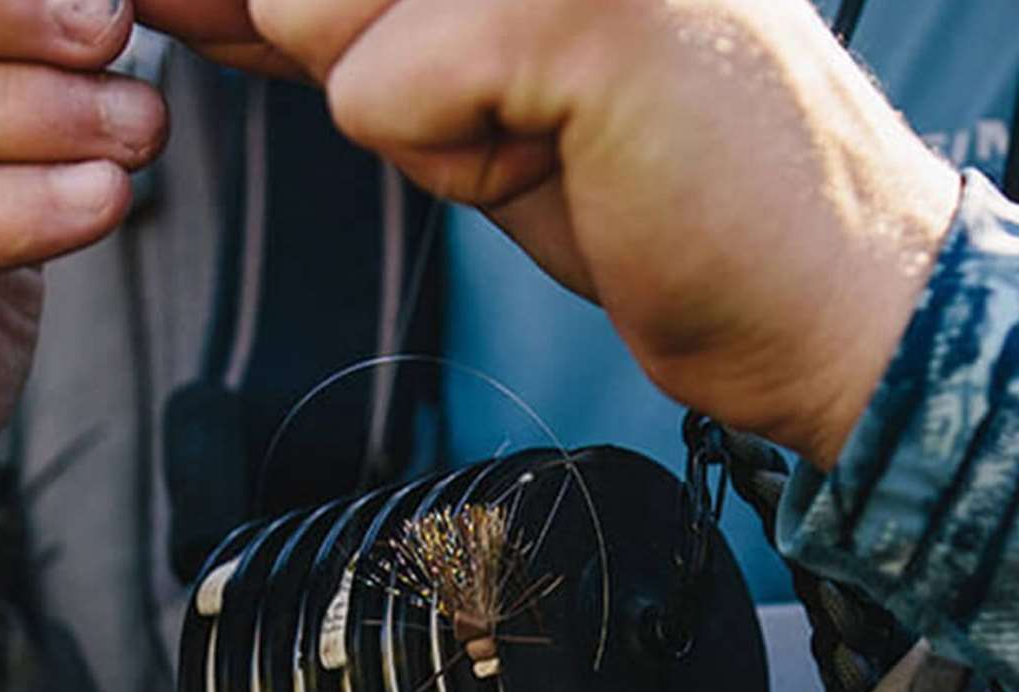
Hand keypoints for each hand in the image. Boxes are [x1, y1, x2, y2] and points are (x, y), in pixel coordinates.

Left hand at [139, 0, 957, 468]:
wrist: (809, 289)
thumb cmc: (656, 197)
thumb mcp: (478, 92)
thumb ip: (351, 30)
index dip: (256, 5)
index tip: (264, 35)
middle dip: (362, 62)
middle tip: (514, 107)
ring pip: (317, 16)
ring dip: (417, 116)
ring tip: (551, 131)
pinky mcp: (573, 11)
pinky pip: (377, 93)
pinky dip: (449, 159)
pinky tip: (566, 156)